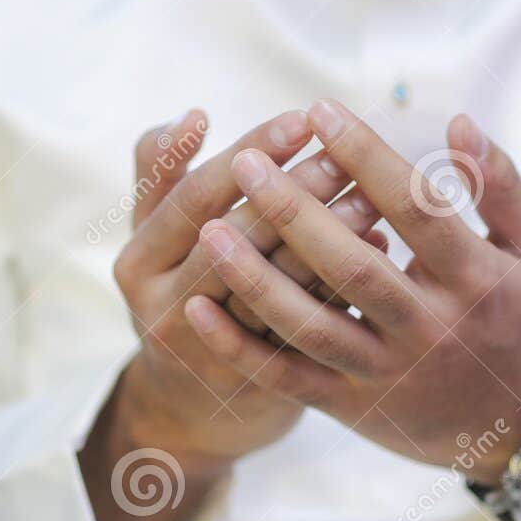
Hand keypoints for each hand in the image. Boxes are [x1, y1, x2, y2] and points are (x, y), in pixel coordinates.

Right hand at [106, 108, 383, 469]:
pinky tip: (381, 247)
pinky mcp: (260, 383)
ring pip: (277, 287)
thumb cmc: (182, 290)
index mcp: (139, 261)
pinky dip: (344, 285)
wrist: (192, 405)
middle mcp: (167, 308)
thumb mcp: (155, 237)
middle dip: (297, 192)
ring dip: (328, 239)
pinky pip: (308, 327)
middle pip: (239, 239)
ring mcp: (214, 353)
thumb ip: (162, 173)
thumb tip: (191, 115)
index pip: (197, 195)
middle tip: (346, 155)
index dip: (250, 153)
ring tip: (373, 197)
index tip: (301, 118)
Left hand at [184, 101, 520, 485]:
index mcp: (475, 278)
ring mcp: (387, 372)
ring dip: (256, 278)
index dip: (366, 157)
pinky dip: (240, 348)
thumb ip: (502, 184)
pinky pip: (288, 378)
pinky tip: (199, 308)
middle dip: (295, 212)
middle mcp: (430, 328)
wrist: (518, 427)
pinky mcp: (352, 407)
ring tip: (209, 229)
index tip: (319, 111)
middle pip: (354, 266)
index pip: (415, 208)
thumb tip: (459, 121)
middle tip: (246, 161)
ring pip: (313, 326)